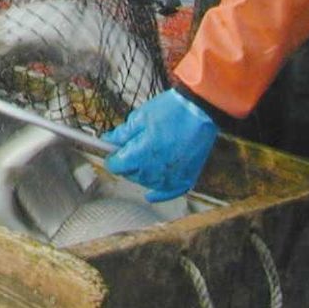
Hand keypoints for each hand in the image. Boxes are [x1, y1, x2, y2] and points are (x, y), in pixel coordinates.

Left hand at [102, 89, 217, 201]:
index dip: (112, 158)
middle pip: (131, 175)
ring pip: (147, 183)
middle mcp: (154, 172)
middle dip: (127, 163)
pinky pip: (168, 192)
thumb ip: (121, 134)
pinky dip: (159, 193)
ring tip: (147, 157)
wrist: (200, 112)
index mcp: (139, 156)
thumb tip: (107, 141)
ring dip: (143, 174)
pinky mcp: (186, 179)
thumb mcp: (139, 117)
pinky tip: (150, 195)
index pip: (116, 166)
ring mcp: (171, 178)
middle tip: (132, 148)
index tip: (112, 152)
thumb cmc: (171, 111)